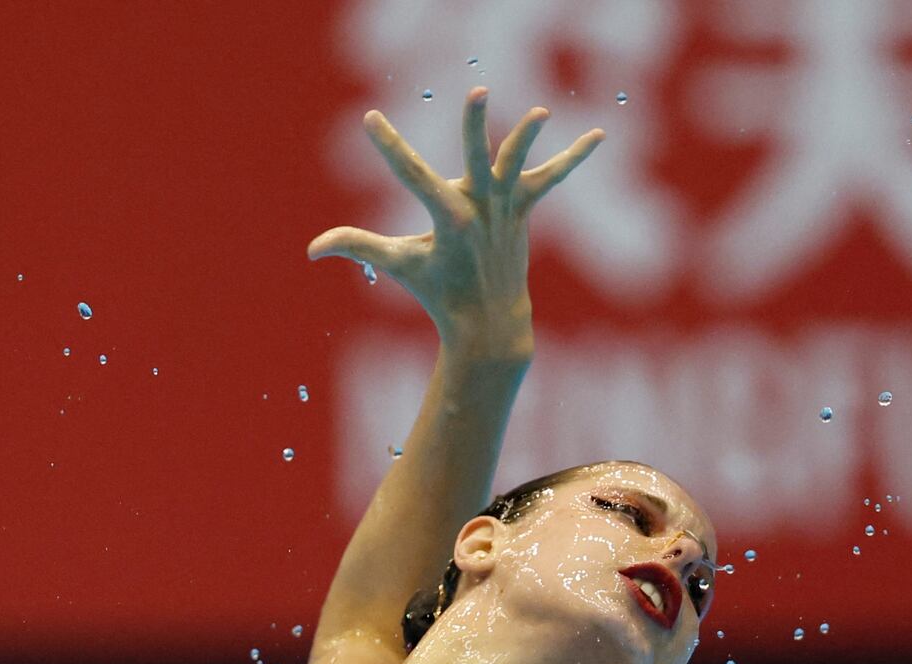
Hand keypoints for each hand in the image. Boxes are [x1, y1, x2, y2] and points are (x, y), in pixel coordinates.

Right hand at [308, 87, 604, 362]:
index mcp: (448, 217)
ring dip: (529, 139)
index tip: (371, 120)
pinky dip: (573, 158)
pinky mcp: (524, 210)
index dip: (389, 146)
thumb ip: (357, 247)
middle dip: (476, 126)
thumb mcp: (399, 266)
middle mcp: (481, 208)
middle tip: (478, 91)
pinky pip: (551, 179)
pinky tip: (599, 136)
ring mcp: (506, 208)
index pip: (411, 174)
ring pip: (518, 165)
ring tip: (543, 114)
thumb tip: (313, 249)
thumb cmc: (438, 292)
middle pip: (478, 159)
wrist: (488, 324)